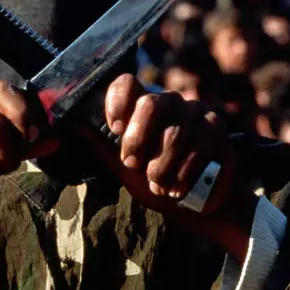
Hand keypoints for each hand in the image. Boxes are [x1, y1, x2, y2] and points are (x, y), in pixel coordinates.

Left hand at [95, 74, 254, 260]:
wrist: (195, 205)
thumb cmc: (155, 181)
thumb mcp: (122, 166)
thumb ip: (101, 144)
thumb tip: (72, 124)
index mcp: (143, 105)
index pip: (126, 83)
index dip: (117, 101)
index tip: (114, 128)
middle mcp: (170, 101)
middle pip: (151, 105)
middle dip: (138, 139)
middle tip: (133, 165)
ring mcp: (195, 112)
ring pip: (173, 133)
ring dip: (161, 167)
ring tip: (158, 185)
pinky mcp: (217, 129)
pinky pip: (198, 147)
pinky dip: (183, 174)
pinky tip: (177, 189)